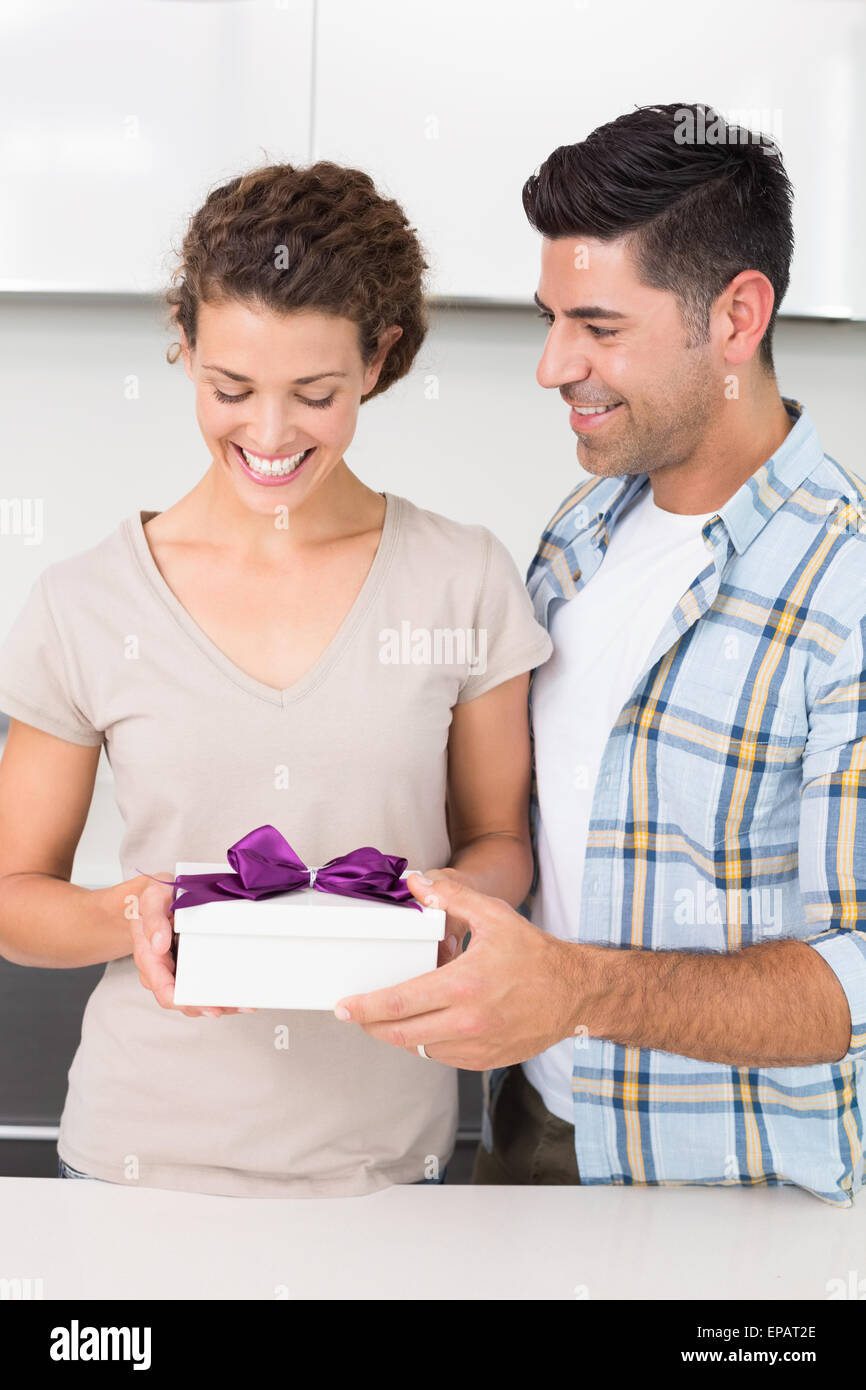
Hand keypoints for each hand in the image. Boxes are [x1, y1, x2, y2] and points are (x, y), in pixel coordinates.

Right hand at [130, 871, 254, 1018]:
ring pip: (193, 997)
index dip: (187, 1002)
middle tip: (240, 1006)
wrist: (154, 896)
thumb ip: (153, 919)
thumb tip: (158, 944)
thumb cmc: (152, 897)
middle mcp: (160, 970)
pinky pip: (198, 984)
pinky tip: (236, 994)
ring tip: (246, 1004)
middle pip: (183, 1000)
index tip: (210, 1008)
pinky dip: (216, 991)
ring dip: (218, 1003)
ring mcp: (173, 970)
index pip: (164, 990)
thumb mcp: (151, 899)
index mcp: (149, 957)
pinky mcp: (186, 966)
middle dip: (210, 1006)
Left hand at [334, 872, 588, 1068]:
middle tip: (356, 1014)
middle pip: (401, 1033)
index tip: (344, 1007)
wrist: (575, 994)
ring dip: (399, 1033)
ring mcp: (477, 1046)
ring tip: (389, 1015)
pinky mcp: (485, 1061)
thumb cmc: (535, 955)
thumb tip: (416, 883)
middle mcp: (468, 1022)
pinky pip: (442, 1056)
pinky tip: (425, 1024)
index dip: (365, 1007)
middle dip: (371, 1025)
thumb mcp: (494, 916)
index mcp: (464, 985)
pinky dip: (427, 1042)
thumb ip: (452, 898)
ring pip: (420, 1047)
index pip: (399, 1003)